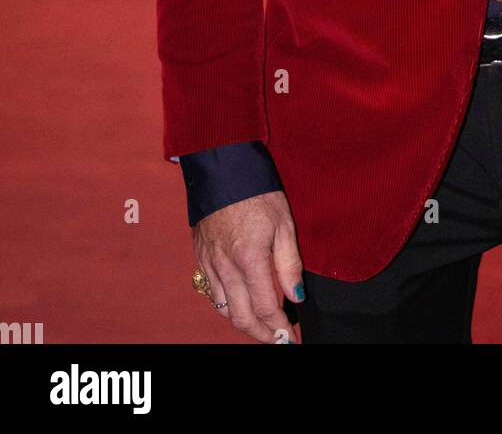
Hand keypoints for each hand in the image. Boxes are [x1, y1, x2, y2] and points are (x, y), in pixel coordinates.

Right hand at [193, 190, 303, 343]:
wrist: (222, 168)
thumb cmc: (256, 191)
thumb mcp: (283, 223)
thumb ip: (289, 263)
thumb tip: (296, 296)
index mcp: (249, 259)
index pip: (265, 307)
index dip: (278, 326)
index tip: (289, 336)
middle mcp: (226, 267)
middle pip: (241, 317)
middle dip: (260, 333)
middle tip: (276, 338)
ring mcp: (210, 263)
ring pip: (223, 309)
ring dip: (242, 322)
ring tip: (260, 325)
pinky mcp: (200, 256)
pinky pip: (211, 292)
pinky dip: (226, 304)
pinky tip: (239, 302)